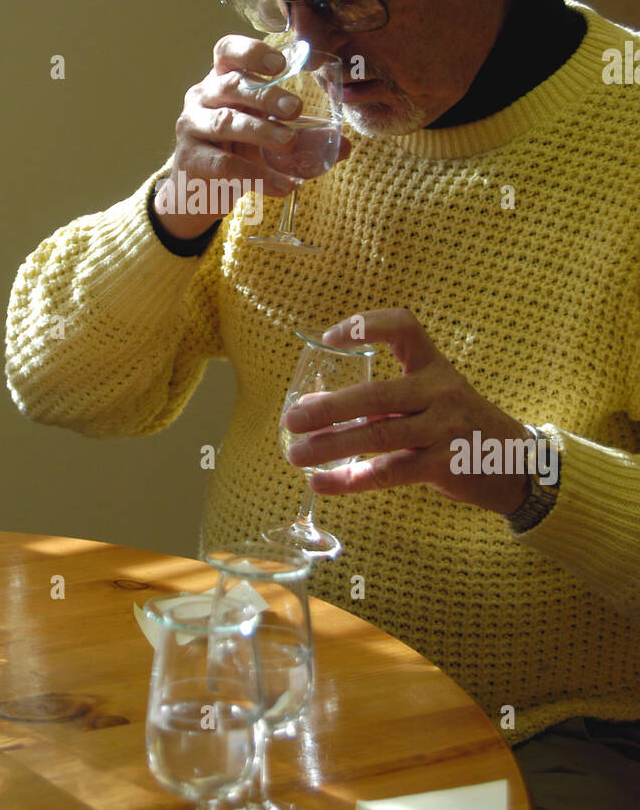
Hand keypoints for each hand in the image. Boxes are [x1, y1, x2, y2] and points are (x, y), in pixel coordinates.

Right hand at [158, 34, 351, 239]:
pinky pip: (225, 165)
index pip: (227, 51)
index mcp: (222, 80)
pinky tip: (283, 185)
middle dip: (266, 95)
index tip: (281, 64)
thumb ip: (302, 135)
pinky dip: (257, 175)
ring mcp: (192, 127)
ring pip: (225, 122)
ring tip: (289, 142)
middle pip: (231, 85)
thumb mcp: (265, 134)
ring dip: (261, 131)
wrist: (198, 190)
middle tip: (297, 109)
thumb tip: (346, 146)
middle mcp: (202, 97)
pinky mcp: (191, 160)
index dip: (252, 52)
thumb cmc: (236, 150)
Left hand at [283, 307, 528, 515]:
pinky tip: (322, 484)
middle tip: (292, 419)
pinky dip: (351, 480)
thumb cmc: (460, 425)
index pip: (404, 327)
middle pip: (377, 395)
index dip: (366, 326)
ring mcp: (445, 429)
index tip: (330, 338)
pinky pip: (389, 473)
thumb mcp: (434, 398)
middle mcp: (441, 392)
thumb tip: (317, 406)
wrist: (518, 464)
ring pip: (378, 435)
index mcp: (434, 366)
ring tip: (295, 454)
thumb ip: (387, 400)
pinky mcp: (445, 466)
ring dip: (331, 446)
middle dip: (329, 408)